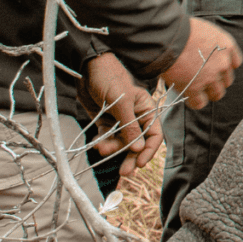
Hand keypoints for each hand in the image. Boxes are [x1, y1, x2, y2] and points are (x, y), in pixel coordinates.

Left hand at [81, 53, 162, 176]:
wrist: (87, 69)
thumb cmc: (110, 79)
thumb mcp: (122, 103)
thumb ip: (130, 127)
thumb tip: (139, 149)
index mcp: (146, 109)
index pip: (154, 133)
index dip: (149, 149)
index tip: (140, 162)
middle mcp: (135, 116)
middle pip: (137, 142)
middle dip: (130, 156)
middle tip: (124, 172)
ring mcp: (120, 120)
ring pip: (120, 142)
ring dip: (112, 148)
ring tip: (102, 149)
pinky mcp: (106, 121)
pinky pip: (107, 137)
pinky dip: (102, 141)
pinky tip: (97, 142)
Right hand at [161, 17, 242, 109]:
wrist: (169, 37)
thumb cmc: (183, 30)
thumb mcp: (206, 31)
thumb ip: (212, 45)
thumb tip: (206, 52)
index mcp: (227, 46)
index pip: (235, 63)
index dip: (224, 67)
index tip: (216, 67)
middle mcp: (223, 63)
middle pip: (227, 80)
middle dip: (217, 81)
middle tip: (203, 79)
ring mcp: (210, 77)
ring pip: (217, 94)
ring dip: (208, 93)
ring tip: (196, 89)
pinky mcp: (195, 88)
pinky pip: (200, 102)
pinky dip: (195, 101)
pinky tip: (187, 94)